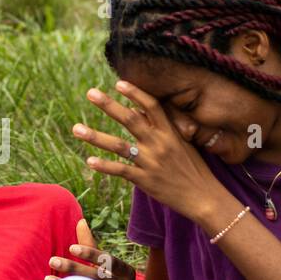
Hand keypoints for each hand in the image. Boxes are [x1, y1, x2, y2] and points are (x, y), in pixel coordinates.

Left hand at [46, 218, 136, 279]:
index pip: (107, 259)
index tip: (71, 248)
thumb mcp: (107, 266)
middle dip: (74, 268)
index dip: (90, 253)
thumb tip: (80, 222)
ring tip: (47, 279)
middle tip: (52, 260)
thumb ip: (92, 247)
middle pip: (97, 276)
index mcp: (125, 271)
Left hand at [72, 82, 226, 222]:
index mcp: (170, 132)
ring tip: (76, 128)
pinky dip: (105, 166)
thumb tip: (136, 110)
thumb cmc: (194, 168)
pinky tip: (89, 161)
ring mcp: (151, 162)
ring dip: (96, 136)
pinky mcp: (145, 180)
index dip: (135, 93)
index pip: (152, 106)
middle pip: (131, 120)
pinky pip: (121, 170)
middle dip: (109, 105)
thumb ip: (160, 126)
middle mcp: (159, 144)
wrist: (204, 197)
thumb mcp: (182, 143)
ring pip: (119, 146)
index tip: (118, 82)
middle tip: (90, 93)